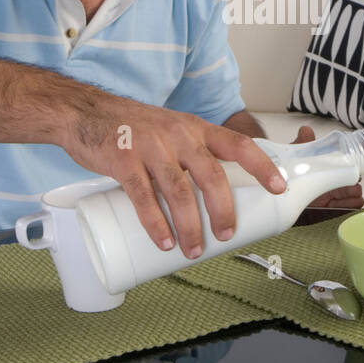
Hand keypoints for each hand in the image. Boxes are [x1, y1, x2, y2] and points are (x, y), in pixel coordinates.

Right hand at [59, 93, 285, 259]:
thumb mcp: (172, 130)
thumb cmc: (133, 128)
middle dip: (223, 210)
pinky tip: (163, 240)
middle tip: (226, 235)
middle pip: (211, 175)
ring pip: (179, 191)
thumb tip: (215, 198)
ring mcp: (150, 147)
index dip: (261, 166)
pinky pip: (143, 197)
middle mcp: (178, 135)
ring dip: (189, 225)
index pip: (238, 144)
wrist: (85, 112)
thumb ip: (192, 154)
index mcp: (195, 129)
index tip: (278, 188)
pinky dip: (155, 223)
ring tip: (194, 250)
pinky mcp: (123, 160)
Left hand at [291, 125, 363, 208]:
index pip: (354, 156)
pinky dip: (351, 204)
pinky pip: (350, 205)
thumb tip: (306, 130)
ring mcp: (335, 191)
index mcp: (333, 161)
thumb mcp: (297, 154)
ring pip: (356, 191)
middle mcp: (337, 175)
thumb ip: (302, 143)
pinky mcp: (331, 205)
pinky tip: (346, 202)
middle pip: (357, 176)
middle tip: (353, 178)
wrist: (283, 190)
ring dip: (354, 192)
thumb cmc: (292, 168)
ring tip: (347, 192)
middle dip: (357, 177)